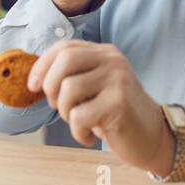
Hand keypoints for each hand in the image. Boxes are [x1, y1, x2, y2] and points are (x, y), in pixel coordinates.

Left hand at [27, 40, 174, 175]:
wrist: (151, 137)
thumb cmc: (114, 114)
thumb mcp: (94, 87)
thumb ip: (71, 76)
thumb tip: (34, 78)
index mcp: (105, 52)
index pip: (64, 47)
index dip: (42, 66)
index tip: (33, 87)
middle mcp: (113, 61)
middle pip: (64, 61)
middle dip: (50, 87)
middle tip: (58, 106)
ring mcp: (118, 80)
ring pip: (68, 90)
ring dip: (65, 113)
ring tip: (79, 122)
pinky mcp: (118, 103)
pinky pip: (79, 116)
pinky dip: (77, 132)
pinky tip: (90, 136)